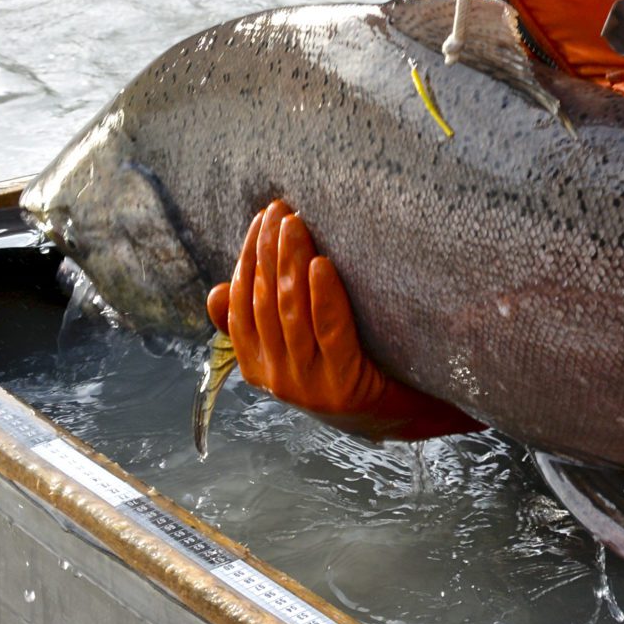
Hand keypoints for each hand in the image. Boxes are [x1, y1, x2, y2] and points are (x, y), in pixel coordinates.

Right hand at [206, 199, 479, 442]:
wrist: (405, 414)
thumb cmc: (354, 368)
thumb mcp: (302, 345)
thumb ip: (262, 322)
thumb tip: (218, 290)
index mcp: (258, 366)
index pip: (241, 303)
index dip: (248, 258)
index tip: (262, 218)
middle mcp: (276, 378)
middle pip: (264, 302)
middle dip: (267, 251)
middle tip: (279, 209)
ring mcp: (307, 386)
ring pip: (291, 313)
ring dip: (290, 263)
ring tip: (296, 224)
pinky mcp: (343, 388)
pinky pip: (329, 333)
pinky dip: (323, 297)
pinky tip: (322, 264)